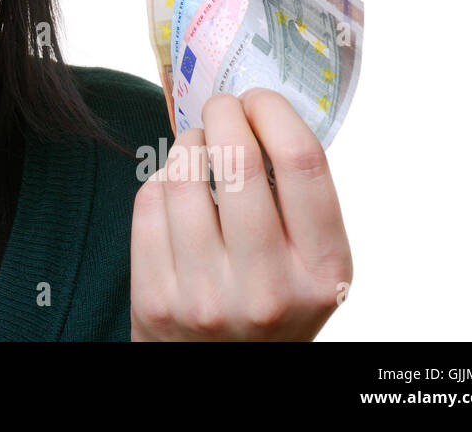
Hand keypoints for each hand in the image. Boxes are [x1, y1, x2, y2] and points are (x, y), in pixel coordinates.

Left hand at [129, 88, 350, 339]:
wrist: (225, 374)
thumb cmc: (272, 300)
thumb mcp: (313, 263)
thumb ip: (300, 199)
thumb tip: (258, 110)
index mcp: (323, 271)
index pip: (302, 162)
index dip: (275, 111)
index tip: (260, 97)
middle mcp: (269, 289)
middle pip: (237, 160)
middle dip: (223, 113)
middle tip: (221, 107)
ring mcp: (207, 298)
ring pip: (182, 177)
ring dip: (188, 145)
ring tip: (197, 146)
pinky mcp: (156, 302)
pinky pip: (148, 205)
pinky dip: (160, 182)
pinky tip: (175, 189)